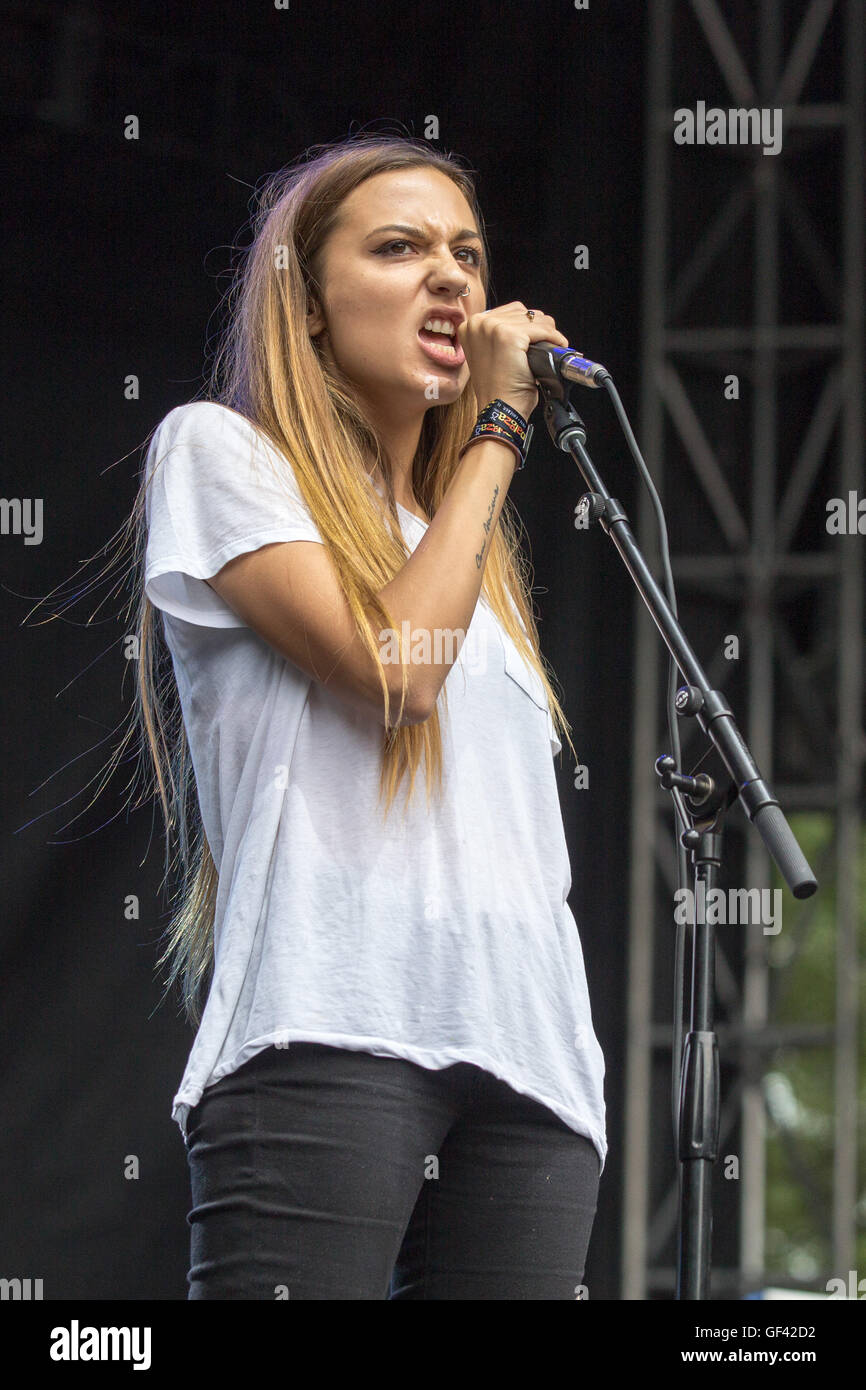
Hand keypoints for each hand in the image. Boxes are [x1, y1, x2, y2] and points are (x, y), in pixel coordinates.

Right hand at [457, 302, 568, 421]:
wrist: (498, 410)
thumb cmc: (497, 390)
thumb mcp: (491, 355)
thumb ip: (499, 335)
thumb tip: (526, 322)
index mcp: (471, 326)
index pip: (510, 311)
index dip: (527, 325)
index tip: (537, 338)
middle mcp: (478, 323)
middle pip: (522, 312)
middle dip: (538, 327)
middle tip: (545, 345)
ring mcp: (492, 328)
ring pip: (534, 318)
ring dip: (547, 332)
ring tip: (550, 347)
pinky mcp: (509, 336)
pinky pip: (542, 329)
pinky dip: (554, 338)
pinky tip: (557, 347)